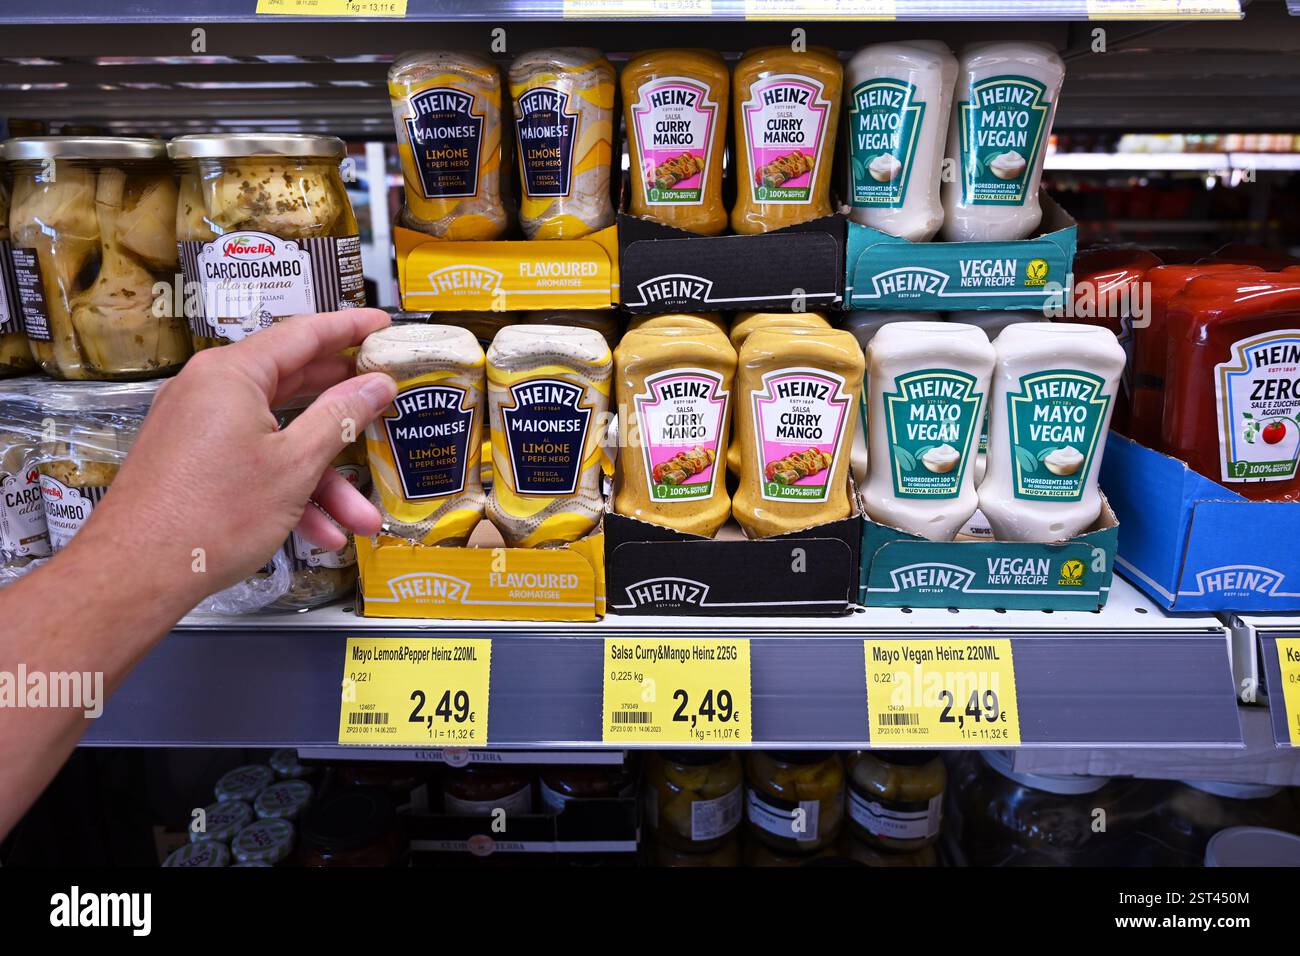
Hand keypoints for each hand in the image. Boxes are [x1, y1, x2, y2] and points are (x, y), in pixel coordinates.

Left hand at [70, 308, 396, 612]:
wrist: (137, 574)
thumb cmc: (211, 516)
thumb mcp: (295, 465)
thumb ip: (341, 418)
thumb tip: (375, 384)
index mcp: (231, 374)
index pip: (302, 334)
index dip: (348, 328)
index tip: (381, 325)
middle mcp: (209, 390)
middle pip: (293, 385)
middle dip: (344, 415)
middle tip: (384, 398)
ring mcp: (198, 427)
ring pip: (277, 438)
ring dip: (322, 477)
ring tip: (360, 515)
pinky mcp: (192, 461)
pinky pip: (252, 462)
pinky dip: (287, 490)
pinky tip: (319, 531)